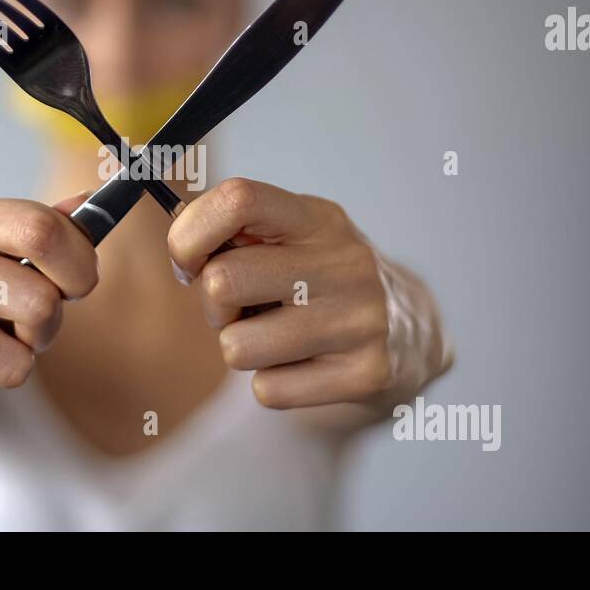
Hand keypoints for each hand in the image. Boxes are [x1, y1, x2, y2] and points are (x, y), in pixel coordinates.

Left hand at [167, 177, 449, 411]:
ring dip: (241, 347)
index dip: (191, 232)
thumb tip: (179, 246)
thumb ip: (236, 234)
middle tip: (242, 307)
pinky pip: (267, 390)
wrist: (410, 334)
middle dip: (214, 304)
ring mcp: (359, 320)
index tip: (189, 259)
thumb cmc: (323, 280)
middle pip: (222, 281)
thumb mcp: (293, 238)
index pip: (237, 199)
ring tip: (277, 335)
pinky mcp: (365, 374)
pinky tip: (304, 365)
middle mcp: (345, 263)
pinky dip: (272, 383)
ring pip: (236, 346)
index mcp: (318, 219)